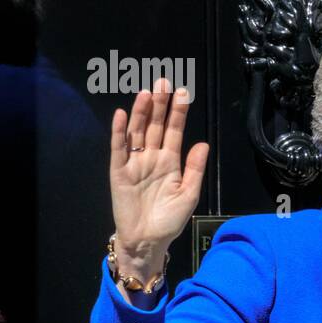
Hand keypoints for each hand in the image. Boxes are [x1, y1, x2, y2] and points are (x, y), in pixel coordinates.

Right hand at [110, 77, 208, 278]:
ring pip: (137, 132)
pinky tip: (122, 115)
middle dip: (159, 104)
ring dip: (141, 112)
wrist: (148, 241)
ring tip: (146, 93)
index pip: (174, 131)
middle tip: (163, 81)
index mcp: (171, 162)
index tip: (182, 92)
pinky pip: (118, 149)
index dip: (177, 112)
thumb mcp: (189, 194)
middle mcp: (152, 158)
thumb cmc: (169, 220)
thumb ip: (195, 168)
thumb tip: (203, 143)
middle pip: (154, 126)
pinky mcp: (119, 172)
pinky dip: (119, 132)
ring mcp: (134, 163)